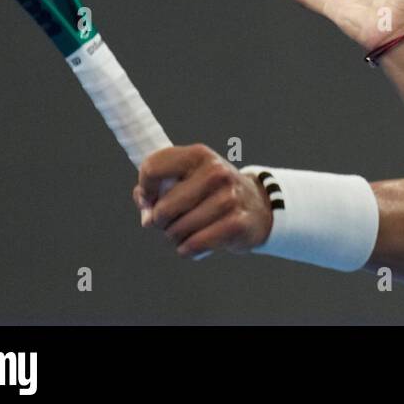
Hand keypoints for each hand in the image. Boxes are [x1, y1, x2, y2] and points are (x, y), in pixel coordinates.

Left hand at [134, 144, 272, 257]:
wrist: (259, 205)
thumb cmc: (212, 193)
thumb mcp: (187, 178)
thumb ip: (157, 189)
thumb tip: (147, 213)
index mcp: (199, 154)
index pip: (152, 168)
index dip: (145, 190)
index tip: (151, 199)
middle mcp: (216, 172)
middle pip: (163, 208)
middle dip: (159, 222)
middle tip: (169, 222)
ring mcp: (229, 197)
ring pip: (177, 230)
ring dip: (175, 237)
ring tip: (187, 231)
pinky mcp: (237, 223)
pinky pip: (194, 245)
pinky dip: (188, 249)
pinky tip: (194, 244)